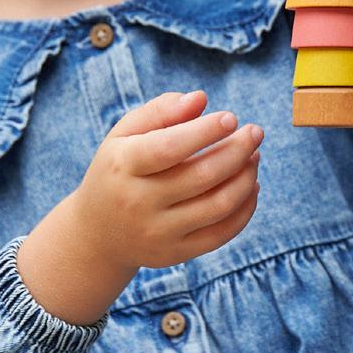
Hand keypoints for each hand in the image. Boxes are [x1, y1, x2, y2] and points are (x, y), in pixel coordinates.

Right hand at [71, 90, 261, 273]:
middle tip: (255, 132)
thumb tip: (200, 98)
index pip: (169, 148)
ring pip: (217, 206)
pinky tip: (250, 186)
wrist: (97, 234)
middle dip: (237, 151)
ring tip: (253, 157)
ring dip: (246, 178)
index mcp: (122, 166)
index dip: (204, 132)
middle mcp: (137, 202)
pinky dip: (244, 209)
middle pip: (201, 176)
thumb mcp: (123, 136)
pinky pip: (221, 234)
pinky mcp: (174, 254)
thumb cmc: (117, 172)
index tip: (231, 118)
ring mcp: (157, 232)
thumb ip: (160, 112)